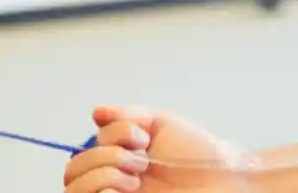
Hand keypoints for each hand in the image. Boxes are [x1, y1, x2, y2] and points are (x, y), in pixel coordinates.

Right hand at [63, 106, 244, 192]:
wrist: (224, 176)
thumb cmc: (198, 153)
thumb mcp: (161, 124)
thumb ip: (127, 117)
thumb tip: (96, 112)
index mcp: (117, 159)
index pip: (84, 151)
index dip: (109, 137)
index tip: (143, 137)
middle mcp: (112, 182)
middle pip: (72, 172)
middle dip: (104, 156)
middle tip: (141, 159)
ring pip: (74, 190)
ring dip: (103, 175)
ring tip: (137, 177)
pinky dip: (102, 191)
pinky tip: (128, 189)